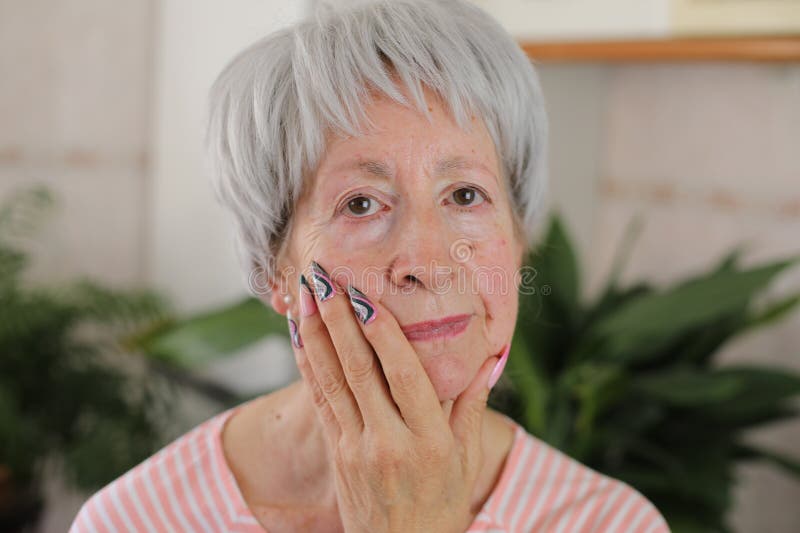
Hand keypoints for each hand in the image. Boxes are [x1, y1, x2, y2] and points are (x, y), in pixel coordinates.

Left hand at [286, 260, 501, 532]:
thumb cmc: (442, 506)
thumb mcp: (467, 458)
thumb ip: (472, 404)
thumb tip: (489, 357)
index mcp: (430, 439)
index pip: (403, 376)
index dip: (382, 334)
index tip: (365, 296)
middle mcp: (389, 441)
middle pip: (360, 370)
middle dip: (338, 319)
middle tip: (324, 278)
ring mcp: (357, 448)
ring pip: (332, 381)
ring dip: (315, 333)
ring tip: (304, 295)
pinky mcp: (337, 454)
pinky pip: (320, 401)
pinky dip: (308, 365)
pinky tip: (299, 337)